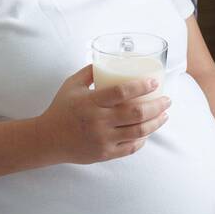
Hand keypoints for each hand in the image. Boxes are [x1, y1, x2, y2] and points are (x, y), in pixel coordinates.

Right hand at [39, 64, 171, 164]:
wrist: (46, 140)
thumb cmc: (60, 109)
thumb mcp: (71, 85)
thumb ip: (89, 71)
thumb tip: (108, 59)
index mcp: (91, 102)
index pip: (121, 92)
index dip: (141, 86)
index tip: (154, 82)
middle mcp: (98, 121)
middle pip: (136, 113)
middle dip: (157, 106)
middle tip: (167, 100)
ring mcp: (102, 139)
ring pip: (138, 132)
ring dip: (156, 123)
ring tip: (164, 115)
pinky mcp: (104, 154)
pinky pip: (130, 148)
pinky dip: (142, 140)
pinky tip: (148, 132)